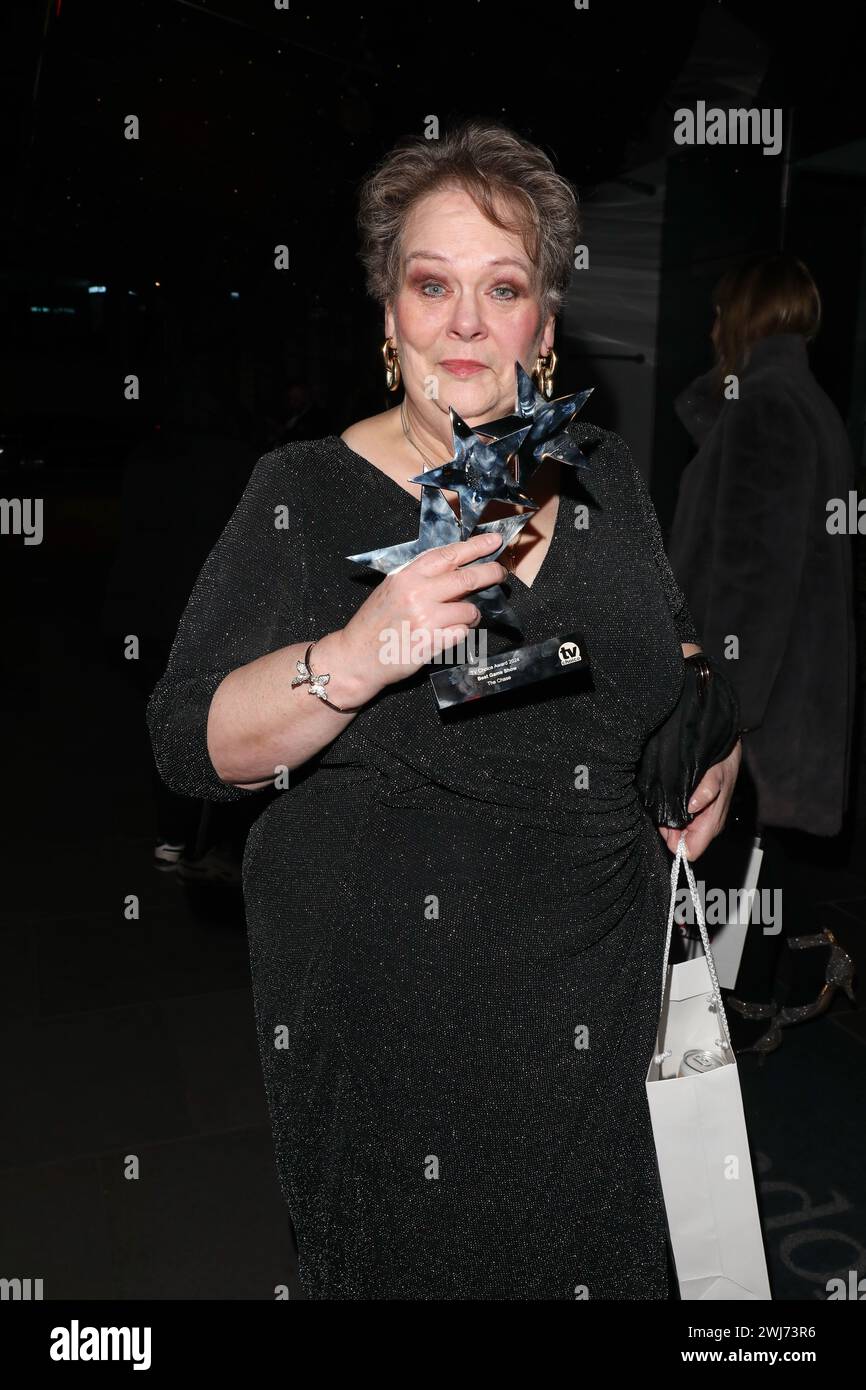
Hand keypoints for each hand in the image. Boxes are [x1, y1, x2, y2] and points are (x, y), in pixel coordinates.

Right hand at [336, 531, 506, 695]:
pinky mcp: (431, 642)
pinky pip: (461, 633)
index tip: (494, 541)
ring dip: (471, 615)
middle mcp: (417, 593)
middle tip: (501, 574)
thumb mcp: (393, 589)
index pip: (448, 554)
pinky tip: (445, 635)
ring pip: (468, 609)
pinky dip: (459, 633)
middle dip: (490, 574)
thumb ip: (422, 578)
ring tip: (459, 619)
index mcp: (407, 575)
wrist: (356, 657)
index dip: (475, 546)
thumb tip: (458, 570)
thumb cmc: (375, 623)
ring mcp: (425, 618)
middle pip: (467, 578)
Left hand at [657, 738, 742, 860]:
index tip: (666, 824)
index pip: (689, 850)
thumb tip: (693, 806)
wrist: (727, 751)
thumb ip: (706, 790)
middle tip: (664, 809)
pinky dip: (672, 814)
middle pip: (681, 842)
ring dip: (670, 821)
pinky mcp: (699, 813)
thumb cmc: (723, 763)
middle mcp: (708, 825)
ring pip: (679, 832)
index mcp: (712, 823)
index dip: (674, 840)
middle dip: (669, 830)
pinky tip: (671, 801)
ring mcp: (704, 820)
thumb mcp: (715, 773)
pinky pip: (681, 821)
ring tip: (667, 802)